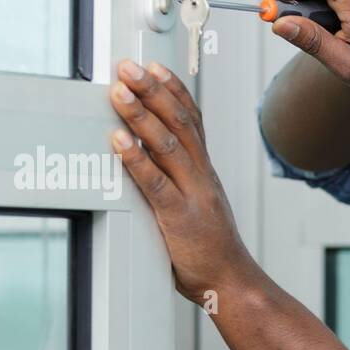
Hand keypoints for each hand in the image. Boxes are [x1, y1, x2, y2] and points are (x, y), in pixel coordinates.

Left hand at [108, 59, 262, 306]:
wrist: (231, 282)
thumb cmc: (210, 250)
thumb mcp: (197, 205)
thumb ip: (176, 182)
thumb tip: (143, 159)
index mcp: (205, 173)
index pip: (193, 120)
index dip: (173, 90)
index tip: (154, 67)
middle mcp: (202, 177)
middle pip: (180, 123)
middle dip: (152, 90)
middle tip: (127, 68)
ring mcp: (193, 195)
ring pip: (169, 145)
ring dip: (141, 115)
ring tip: (119, 93)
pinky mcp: (179, 217)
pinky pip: (155, 182)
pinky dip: (135, 159)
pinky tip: (118, 141)